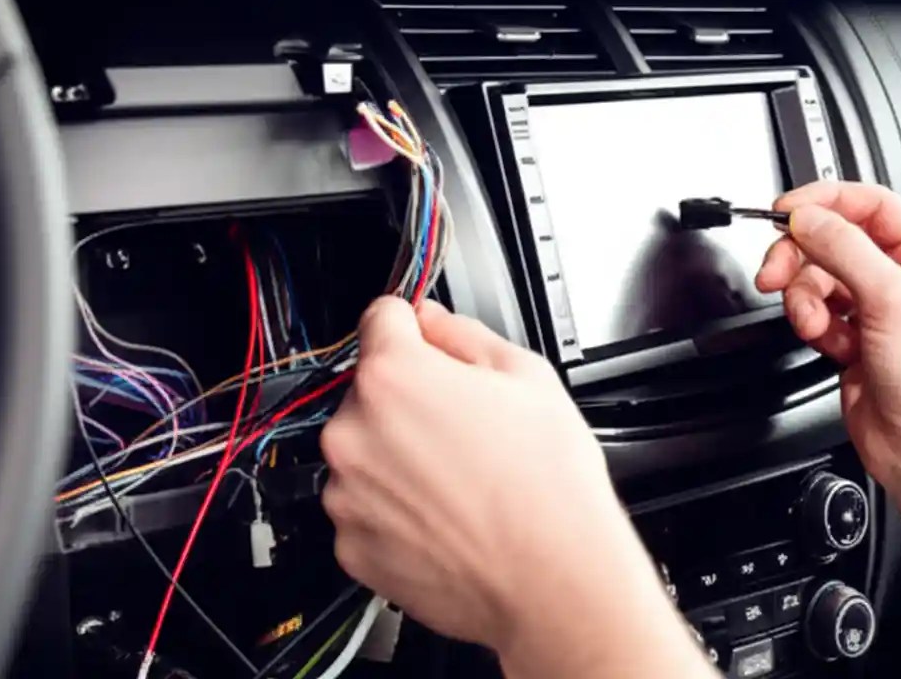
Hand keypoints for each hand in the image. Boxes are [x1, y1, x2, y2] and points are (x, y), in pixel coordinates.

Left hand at [320, 299, 700, 676]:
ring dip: (397, 458)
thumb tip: (433, 322)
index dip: (411, 326)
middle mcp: (352, 433)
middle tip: (464, 426)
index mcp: (393, 377)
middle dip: (409, 400)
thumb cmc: (550, 486)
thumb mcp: (527, 376)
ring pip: (364, 454)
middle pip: (370, 392)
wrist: (555, 582)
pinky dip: (394, 511)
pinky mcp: (351, 547)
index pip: (379, 318)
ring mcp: (346, 495)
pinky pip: (365, 510)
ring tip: (460, 479)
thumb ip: (464, 334)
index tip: (423, 339)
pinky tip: (445, 516)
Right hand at [756, 182, 900, 487]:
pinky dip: (813, 326)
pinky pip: (817, 315)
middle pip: (834, 243)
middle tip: (775, 271)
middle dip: (801, 257)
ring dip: (805, 299)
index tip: (788, 211)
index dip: (826, 202)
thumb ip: (845, 250)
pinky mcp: (853, 342)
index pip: (871, 206)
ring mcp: (876, 313)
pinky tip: (826, 343)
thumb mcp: (893, 300)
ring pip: (819, 281)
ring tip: (812, 323)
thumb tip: (810, 218)